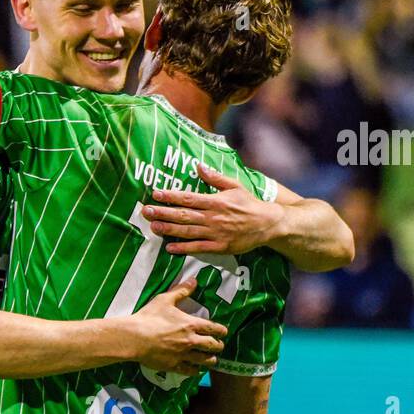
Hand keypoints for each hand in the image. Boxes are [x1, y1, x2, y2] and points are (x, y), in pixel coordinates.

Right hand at [128, 279, 227, 374]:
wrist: (135, 337)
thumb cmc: (149, 317)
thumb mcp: (165, 300)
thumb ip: (181, 291)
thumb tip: (194, 280)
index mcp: (191, 324)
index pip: (213, 328)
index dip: (221, 331)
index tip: (224, 332)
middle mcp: (191, 341)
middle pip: (212, 346)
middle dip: (218, 346)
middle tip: (218, 346)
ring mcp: (183, 355)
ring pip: (205, 360)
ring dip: (211, 360)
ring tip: (212, 360)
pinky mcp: (174, 365)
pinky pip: (190, 371)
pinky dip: (195, 371)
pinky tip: (196, 370)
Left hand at [142, 164, 284, 255]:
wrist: (268, 224)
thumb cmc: (249, 203)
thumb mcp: (235, 186)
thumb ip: (215, 178)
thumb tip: (198, 166)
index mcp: (216, 201)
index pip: (188, 198)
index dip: (171, 196)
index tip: (155, 194)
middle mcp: (213, 217)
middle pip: (184, 215)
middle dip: (163, 213)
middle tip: (146, 211)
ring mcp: (216, 233)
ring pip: (188, 231)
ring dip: (169, 230)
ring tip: (153, 227)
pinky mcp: (220, 247)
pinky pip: (198, 248)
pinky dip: (183, 248)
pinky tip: (169, 248)